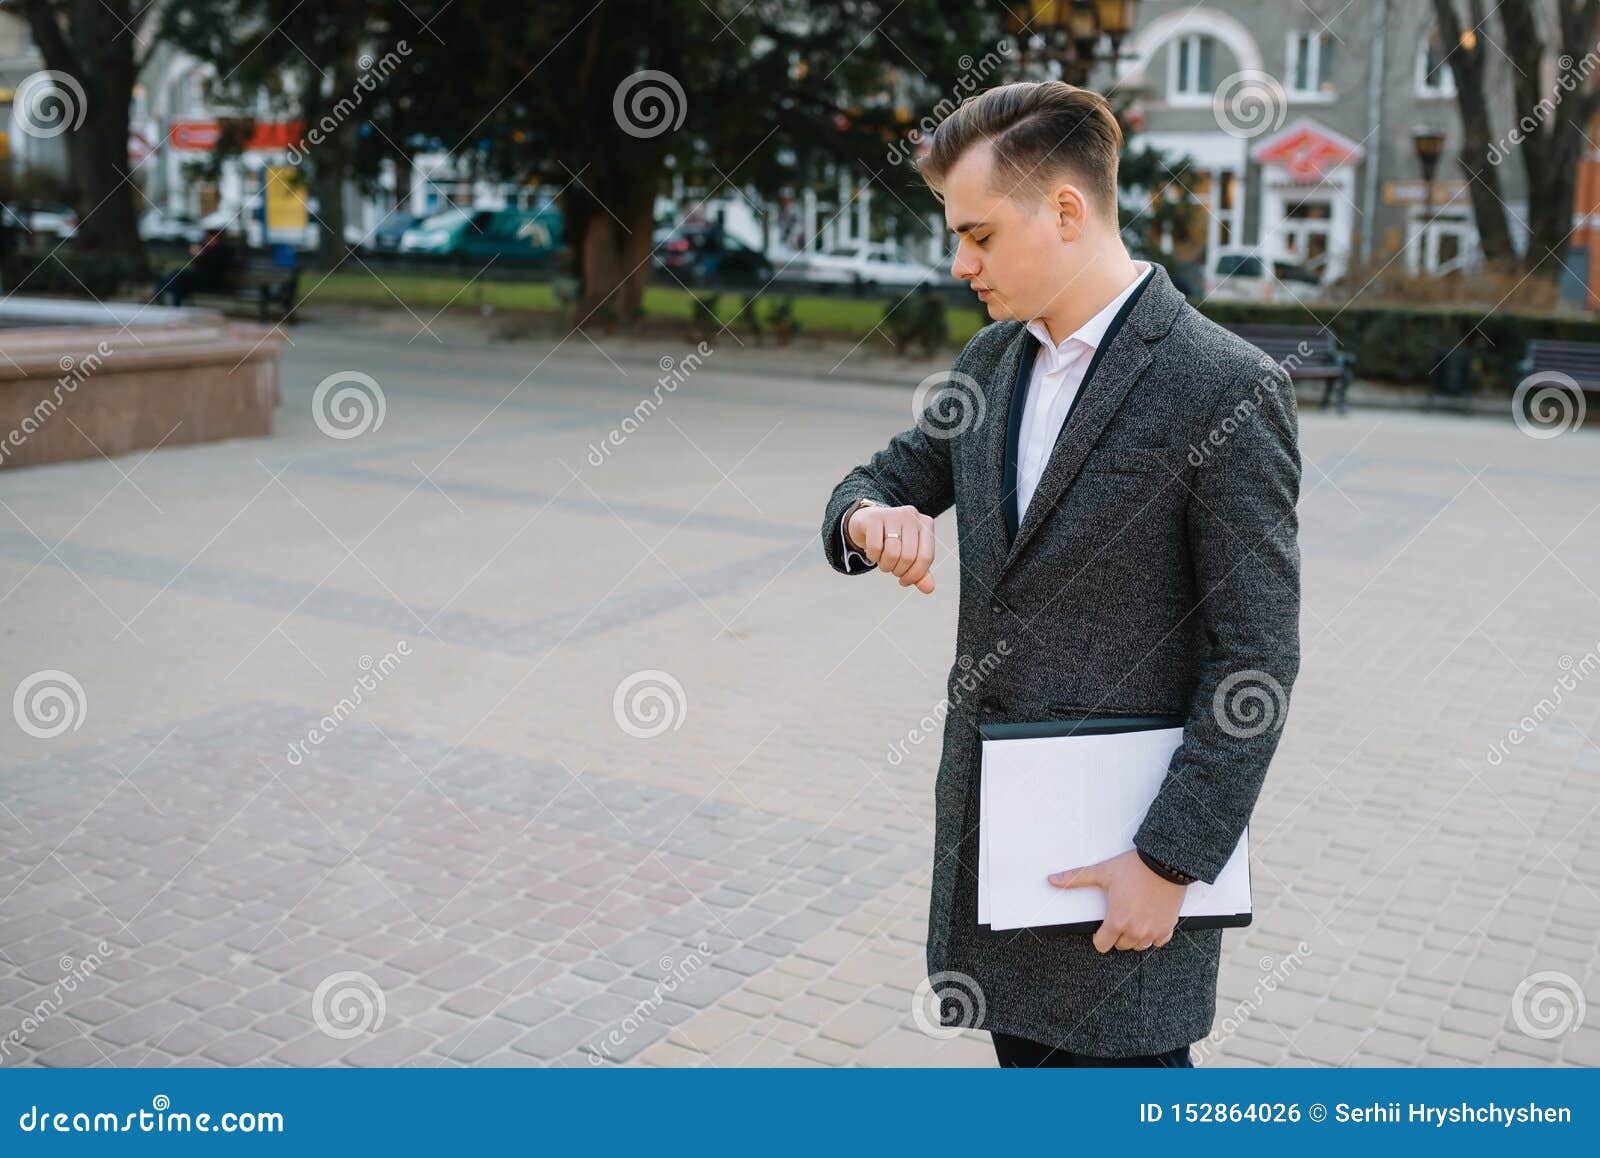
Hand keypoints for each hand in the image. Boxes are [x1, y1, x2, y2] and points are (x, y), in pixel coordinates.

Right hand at [847, 502, 936, 593]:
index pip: (926, 557)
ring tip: (884, 563)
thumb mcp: (909, 555)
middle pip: (909, 556)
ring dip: (886, 566)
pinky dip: (873, 556)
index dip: (915, 575)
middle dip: (898, 571)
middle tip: (892, 570)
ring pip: (892, 552)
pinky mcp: (874, 517)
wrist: (868, 522)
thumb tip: (929, 588)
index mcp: (926, 524)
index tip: (904, 581)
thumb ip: (920, 572)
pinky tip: (873, 554)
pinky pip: (875, 547)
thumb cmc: (893, 540)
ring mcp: (893, 514)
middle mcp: (911, 516)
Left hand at [1048, 848, 1185, 953]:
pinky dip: (1154, 935)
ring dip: (1134, 937)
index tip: (1101, 929)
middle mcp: (1136, 930)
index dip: (1099, 937)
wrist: (1164, 863)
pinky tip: (1149, 921)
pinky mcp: (1167, 927)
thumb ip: (1076, 878)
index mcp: (1117, 921)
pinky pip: (1158, 942)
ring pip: (1139, 946)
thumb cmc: (1134, 868)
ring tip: (1133, 919)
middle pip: (1121, 946)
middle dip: (1117, 935)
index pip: (1102, 945)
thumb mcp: (1102, 872)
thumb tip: (1052, 880)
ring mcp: (1153, 931)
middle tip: (1118, 917)